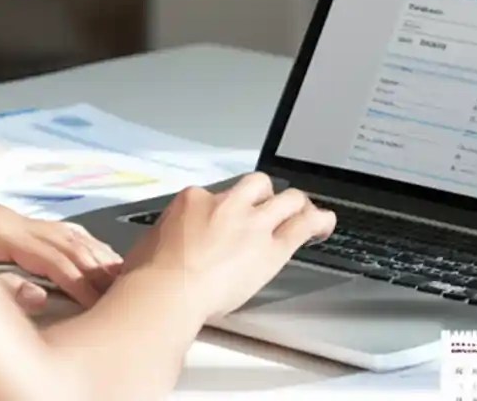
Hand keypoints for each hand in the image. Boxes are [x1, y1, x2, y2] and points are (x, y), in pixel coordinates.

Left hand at [0, 205, 122, 308]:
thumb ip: (4, 289)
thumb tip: (40, 296)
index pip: (52, 258)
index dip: (78, 281)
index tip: (96, 302)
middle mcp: (13, 219)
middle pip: (67, 243)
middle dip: (95, 269)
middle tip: (118, 290)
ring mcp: (19, 218)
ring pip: (71, 234)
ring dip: (98, 255)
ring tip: (120, 275)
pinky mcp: (22, 221)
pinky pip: (64, 230)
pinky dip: (88, 243)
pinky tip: (104, 255)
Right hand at [121, 173, 335, 319]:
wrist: (167, 291)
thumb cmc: (151, 276)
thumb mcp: (151, 243)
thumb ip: (170, 238)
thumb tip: (169, 247)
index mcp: (194, 200)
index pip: (217, 196)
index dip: (225, 211)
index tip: (224, 226)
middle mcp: (227, 204)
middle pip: (257, 185)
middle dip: (265, 195)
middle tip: (269, 208)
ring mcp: (252, 223)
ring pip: (287, 199)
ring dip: (296, 205)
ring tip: (305, 213)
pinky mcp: (272, 247)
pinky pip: (304, 225)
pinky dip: (318, 221)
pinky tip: (324, 225)